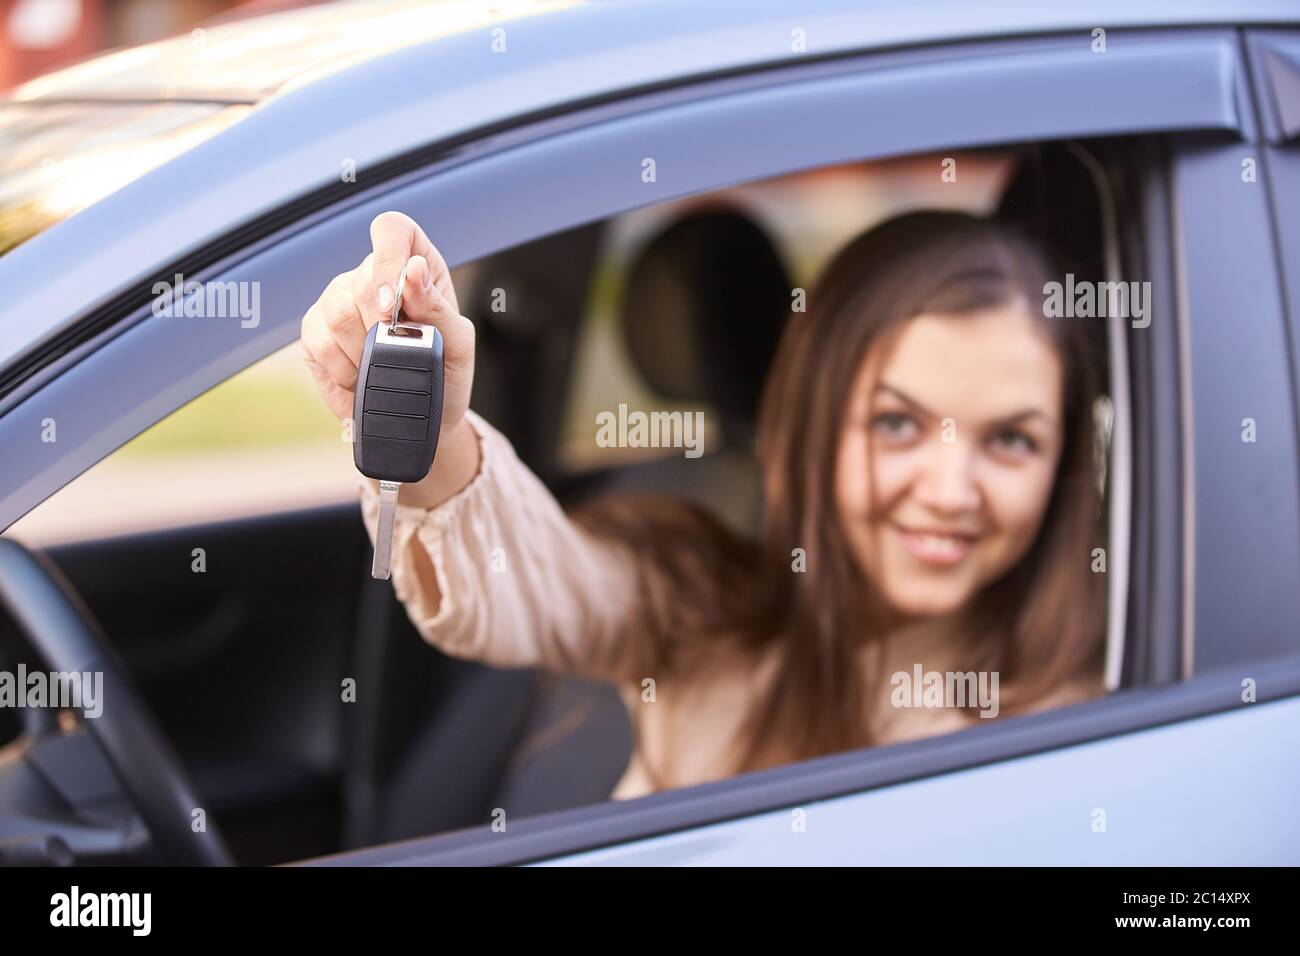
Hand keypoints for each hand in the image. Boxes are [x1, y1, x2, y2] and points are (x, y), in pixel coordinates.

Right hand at [301, 211, 479, 504]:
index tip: (393, 303)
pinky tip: (360, 380)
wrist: (425, 416)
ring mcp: (338, 302)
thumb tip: (413, 269)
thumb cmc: (446, 373)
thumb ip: (438, 306)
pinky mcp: (315, 333)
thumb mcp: (458, 343)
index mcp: (415, 265)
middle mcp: (370, 277)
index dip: (388, 258)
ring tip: (383, 371)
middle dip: (380, 327)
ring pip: (335, 314)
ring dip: (363, 353)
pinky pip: (318, 344)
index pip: (392, 230)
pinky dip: (342, 371)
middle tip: (398, 354)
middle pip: (359, 282)